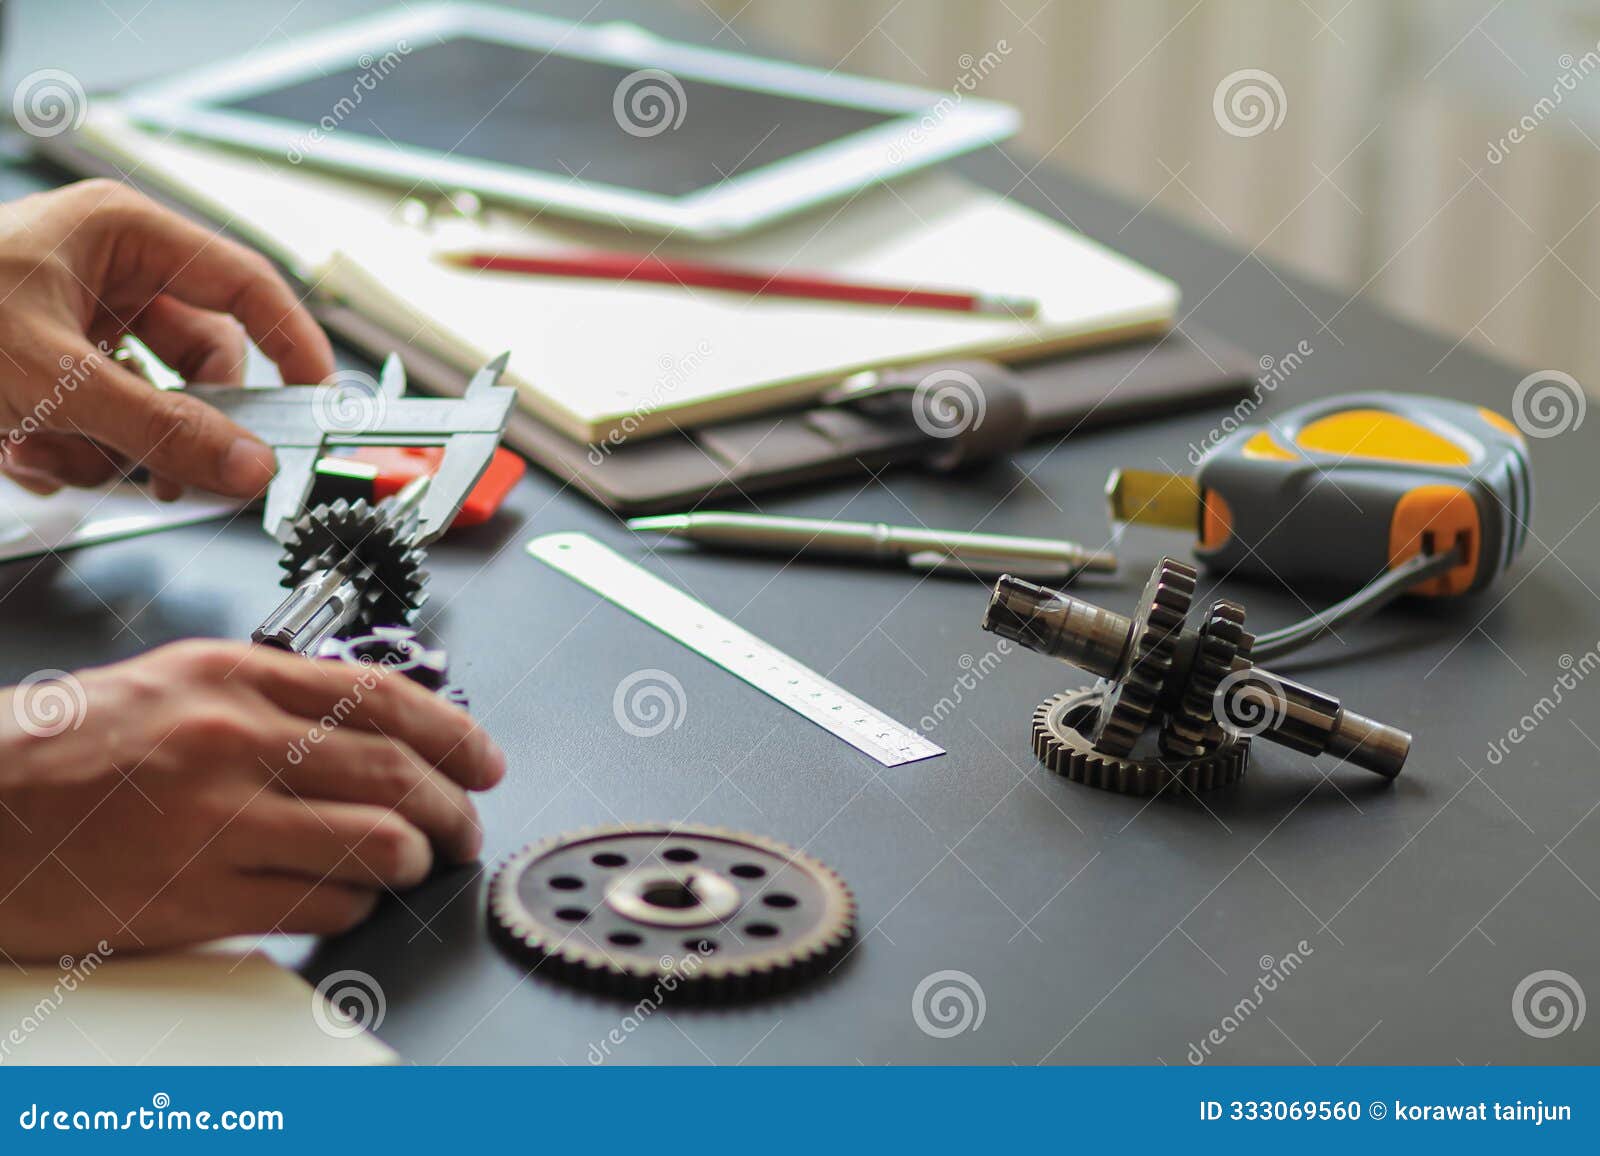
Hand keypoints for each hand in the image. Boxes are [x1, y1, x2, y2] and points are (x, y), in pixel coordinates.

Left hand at [0, 179, 334, 500]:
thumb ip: (162, 427)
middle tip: (175, 474)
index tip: (317, 402)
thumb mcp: (55, 378)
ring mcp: (85, 321)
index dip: (294, 344)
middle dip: (180, 426)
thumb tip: (245, 464)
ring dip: (117, 449)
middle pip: (202, 363)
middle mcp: (113, 273)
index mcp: (126, 235)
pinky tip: (33, 453)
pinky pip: (109, 421)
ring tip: (62, 459)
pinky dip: (79, 452)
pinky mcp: (58, 366)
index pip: (247, 284)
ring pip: (154, 403)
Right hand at [0, 640, 505, 961]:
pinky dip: (354, 906)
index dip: (456, 732)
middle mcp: (232, 741)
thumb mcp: (175, 684)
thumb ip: (274, 697)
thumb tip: (372, 723)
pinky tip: (348, 899)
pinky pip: (320, 906)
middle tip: (467, 824)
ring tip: (417, 862)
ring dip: (414, 859)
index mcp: (232, 678)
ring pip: (375, 842)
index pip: (384, 698)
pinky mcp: (197, 899)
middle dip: (455, 806)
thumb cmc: (63, 751)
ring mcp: (217, 822)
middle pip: (396, 772)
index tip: (484, 757)